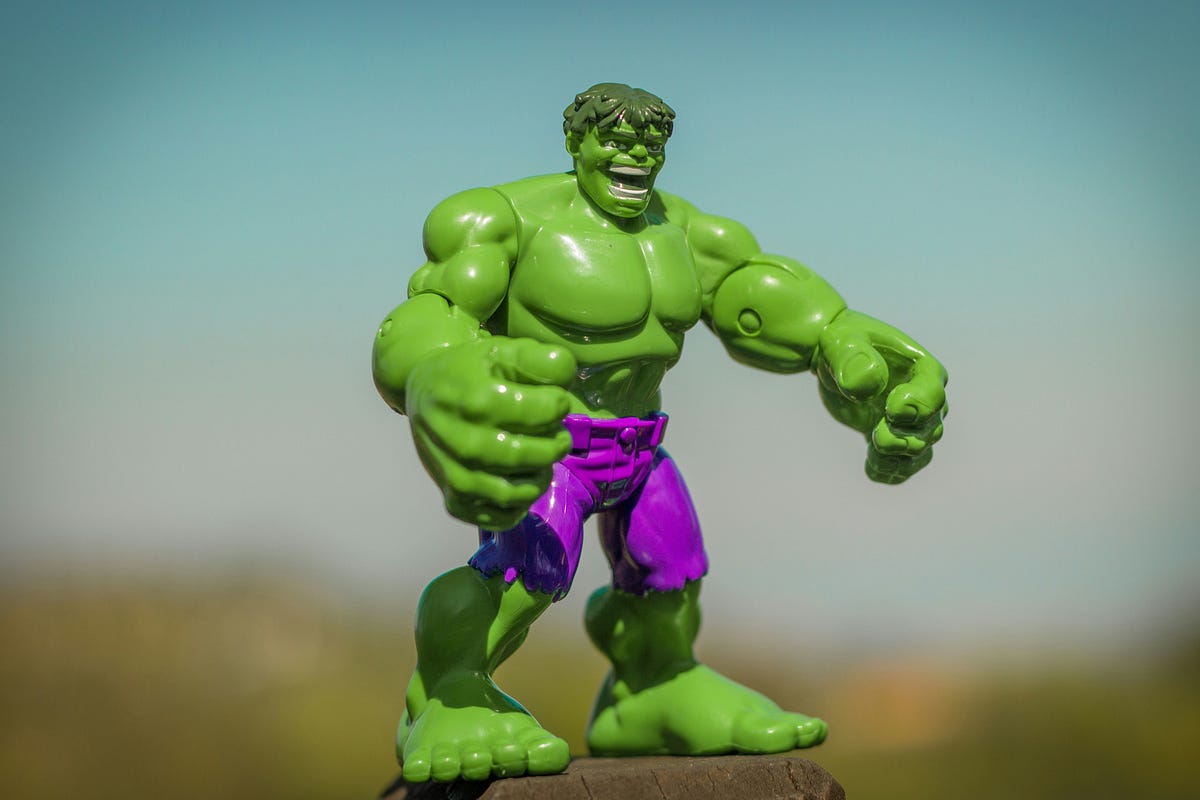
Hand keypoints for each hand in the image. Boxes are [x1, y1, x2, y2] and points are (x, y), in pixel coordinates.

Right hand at [405, 338, 576, 527]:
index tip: (556, 401)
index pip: (544, 412)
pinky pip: (499, 518)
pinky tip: (520, 482)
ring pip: (519, 492)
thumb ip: (539, 360)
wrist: (423, 391)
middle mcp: (464, 443)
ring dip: (541, 476)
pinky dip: (519, 506)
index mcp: (477, 401)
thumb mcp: (501, 351)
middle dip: (556, 444)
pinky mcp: (454, 500)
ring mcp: (456, 475)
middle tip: (556, 434)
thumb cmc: (469, 371)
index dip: (559, 405)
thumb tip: (567, 374)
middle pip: (534, 456)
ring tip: (540, 457)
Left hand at [814, 311, 946, 483]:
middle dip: (905, 440)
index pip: (933, 396)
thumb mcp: (841, 343)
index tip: (889, 408)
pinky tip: (871, 467)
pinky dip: (890, 472)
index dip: (916, 408)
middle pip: (931, 431)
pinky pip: (903, 466)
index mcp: (922, 368)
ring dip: (899, 461)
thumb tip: (869, 386)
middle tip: (875, 436)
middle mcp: (925, 397)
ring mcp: (911, 421)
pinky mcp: (893, 437)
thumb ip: (852, 359)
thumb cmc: (842, 342)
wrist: (835, 358)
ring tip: (873, 453)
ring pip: (920, 453)